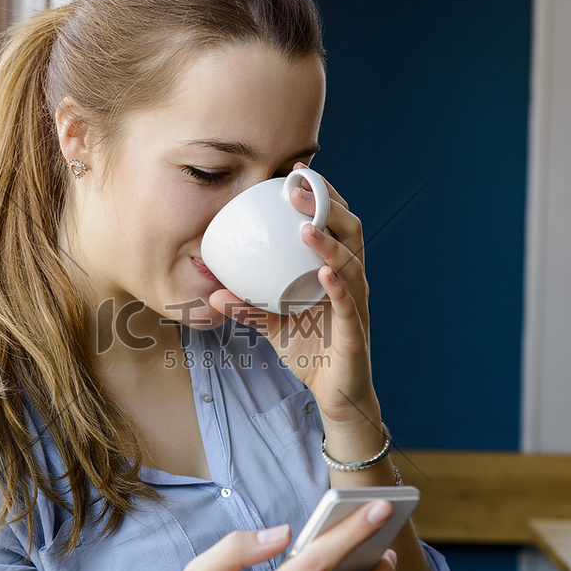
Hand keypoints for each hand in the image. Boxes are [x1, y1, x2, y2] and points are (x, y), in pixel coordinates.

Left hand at [208, 162, 374, 425]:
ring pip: (351, 266)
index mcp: (335, 272)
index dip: (322, 197)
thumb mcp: (273, 326)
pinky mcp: (356, 333)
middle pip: (351, 233)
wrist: (334, 396)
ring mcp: (356, 306)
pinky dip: (338, 287)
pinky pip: (349, 306)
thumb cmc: (310, 352)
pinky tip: (324, 272)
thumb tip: (213, 293)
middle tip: (299, 191)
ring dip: (328, 245)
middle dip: (328, 208)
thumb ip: (248, 306)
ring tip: (305, 229)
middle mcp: (351, 283)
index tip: (297, 174)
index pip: (336, 225)